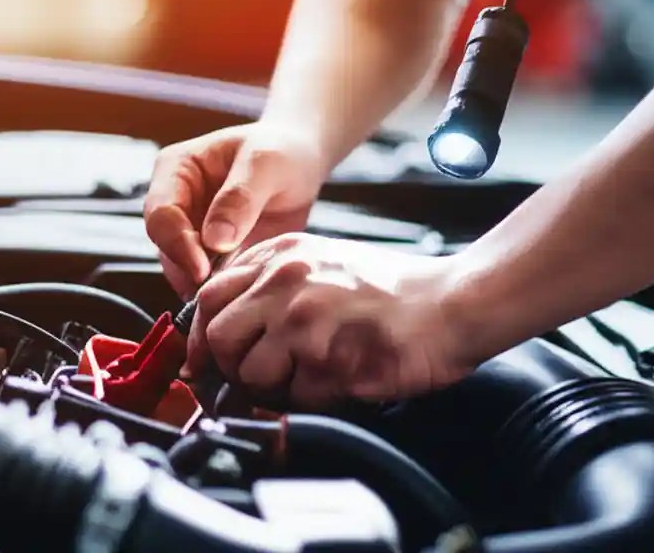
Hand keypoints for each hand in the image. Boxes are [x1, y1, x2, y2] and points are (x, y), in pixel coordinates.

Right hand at [144, 123, 329, 296]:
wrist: (301, 163)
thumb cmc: (281, 150)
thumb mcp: (266, 163)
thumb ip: (240, 197)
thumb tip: (214, 241)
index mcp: (176, 170)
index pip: (160, 214)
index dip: (177, 244)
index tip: (202, 269)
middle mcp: (176, 203)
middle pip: (165, 247)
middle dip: (189, 271)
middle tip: (219, 290)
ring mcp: (192, 231)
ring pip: (182, 269)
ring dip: (205, 285)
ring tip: (236, 292)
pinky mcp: (211, 254)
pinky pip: (207, 279)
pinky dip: (221, 289)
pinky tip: (243, 292)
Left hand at [187, 234, 473, 409]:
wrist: (451, 302)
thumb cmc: (393, 289)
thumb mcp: (322, 261)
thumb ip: (273, 282)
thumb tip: (226, 322)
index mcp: (281, 255)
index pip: (209, 296)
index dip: (203, 335)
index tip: (205, 359)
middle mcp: (285, 282)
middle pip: (217, 337)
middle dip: (229, 367)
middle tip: (252, 379)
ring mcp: (305, 320)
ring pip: (249, 372)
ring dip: (270, 387)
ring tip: (304, 378)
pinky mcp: (328, 359)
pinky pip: (293, 396)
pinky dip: (308, 399)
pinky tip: (334, 381)